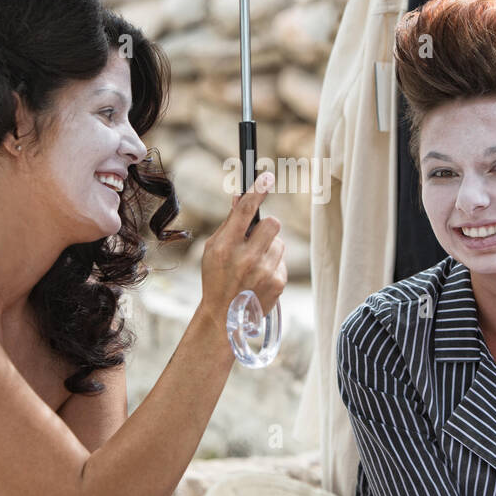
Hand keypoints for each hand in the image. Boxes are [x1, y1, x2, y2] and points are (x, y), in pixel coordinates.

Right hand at [200, 171, 286, 320]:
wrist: (225, 318)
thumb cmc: (216, 279)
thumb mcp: (213, 250)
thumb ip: (229, 224)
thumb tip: (240, 197)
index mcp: (225, 247)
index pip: (244, 211)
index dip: (257, 191)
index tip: (267, 177)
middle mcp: (245, 258)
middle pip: (272, 223)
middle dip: (266, 227)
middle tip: (256, 237)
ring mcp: (264, 271)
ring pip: (279, 242)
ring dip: (269, 248)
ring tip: (254, 264)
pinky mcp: (278, 282)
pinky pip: (282, 259)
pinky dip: (273, 264)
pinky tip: (259, 277)